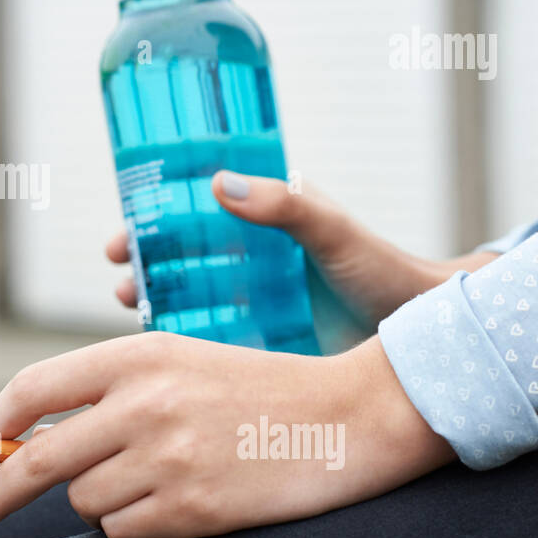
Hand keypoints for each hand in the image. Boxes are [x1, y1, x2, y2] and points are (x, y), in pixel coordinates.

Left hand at [0, 331, 453, 537]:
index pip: (34, 389)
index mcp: (137, 356)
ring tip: (154, 477)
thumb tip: (21, 440)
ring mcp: (167, 459)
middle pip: (34, 461)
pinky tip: (179, 499)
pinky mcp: (191, 509)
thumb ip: (105, 391)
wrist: (347, 417)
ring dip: (97, 501)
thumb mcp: (178, 362)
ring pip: (80, 502)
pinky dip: (133, 524)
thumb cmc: (254, 389)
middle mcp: (144, 404)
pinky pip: (121, 531)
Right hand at [107, 170, 496, 351]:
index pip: (192, 213)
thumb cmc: (381, 272)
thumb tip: (220, 183)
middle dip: (140, 267)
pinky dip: (180, 343)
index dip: (149, 222)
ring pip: (185, 298)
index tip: (122, 235)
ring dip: (152, 303)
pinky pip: (208, 340)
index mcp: (262, 222)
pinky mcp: (257, 342)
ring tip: (132, 311)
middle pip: (177, 257)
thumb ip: (287, 206)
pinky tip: (160, 354)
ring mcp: (250, 302)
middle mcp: (248, 260)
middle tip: (119, 279)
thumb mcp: (332, 232)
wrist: (417, 339)